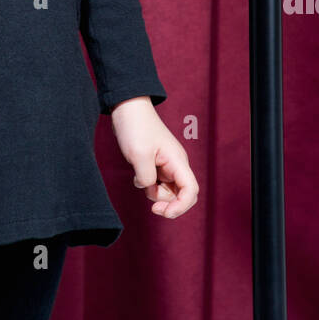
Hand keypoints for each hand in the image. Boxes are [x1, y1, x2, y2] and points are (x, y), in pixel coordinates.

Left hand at [109, 97, 198, 219]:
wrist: (127, 107)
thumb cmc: (135, 127)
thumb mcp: (139, 155)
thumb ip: (147, 178)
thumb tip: (150, 189)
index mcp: (177, 161)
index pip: (191, 191)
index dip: (181, 207)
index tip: (162, 212)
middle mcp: (176, 164)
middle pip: (180, 194)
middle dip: (167, 203)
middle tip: (152, 207)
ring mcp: (166, 164)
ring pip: (167, 190)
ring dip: (154, 193)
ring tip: (140, 179)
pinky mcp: (156, 163)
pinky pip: (156, 183)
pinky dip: (147, 184)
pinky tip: (137, 173)